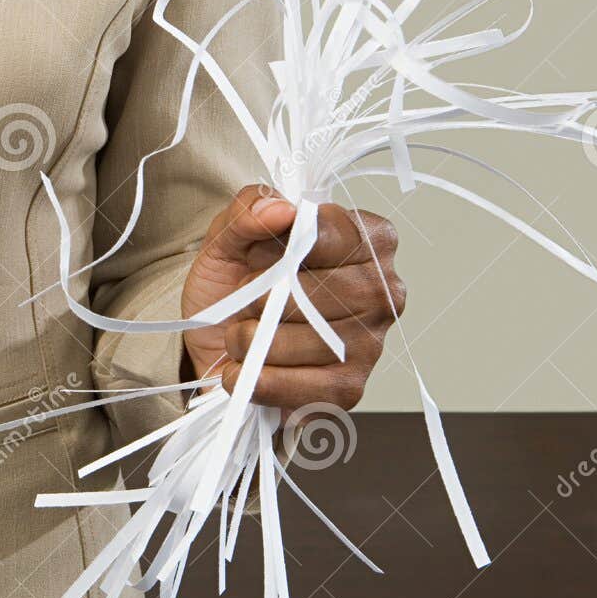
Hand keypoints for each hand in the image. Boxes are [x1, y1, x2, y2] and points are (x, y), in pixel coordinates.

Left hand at [181, 185, 404, 414]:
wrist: (213, 345)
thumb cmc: (235, 286)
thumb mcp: (228, 237)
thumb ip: (249, 208)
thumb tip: (280, 208)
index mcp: (367, 240)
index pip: (329, 232)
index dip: (279, 248)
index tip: (257, 259)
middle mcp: (383, 290)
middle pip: (315, 291)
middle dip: (259, 299)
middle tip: (245, 303)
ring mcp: (372, 343)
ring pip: (303, 341)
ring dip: (251, 341)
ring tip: (243, 336)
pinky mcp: (349, 389)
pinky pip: (296, 386)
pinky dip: (257, 379)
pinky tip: (247, 370)